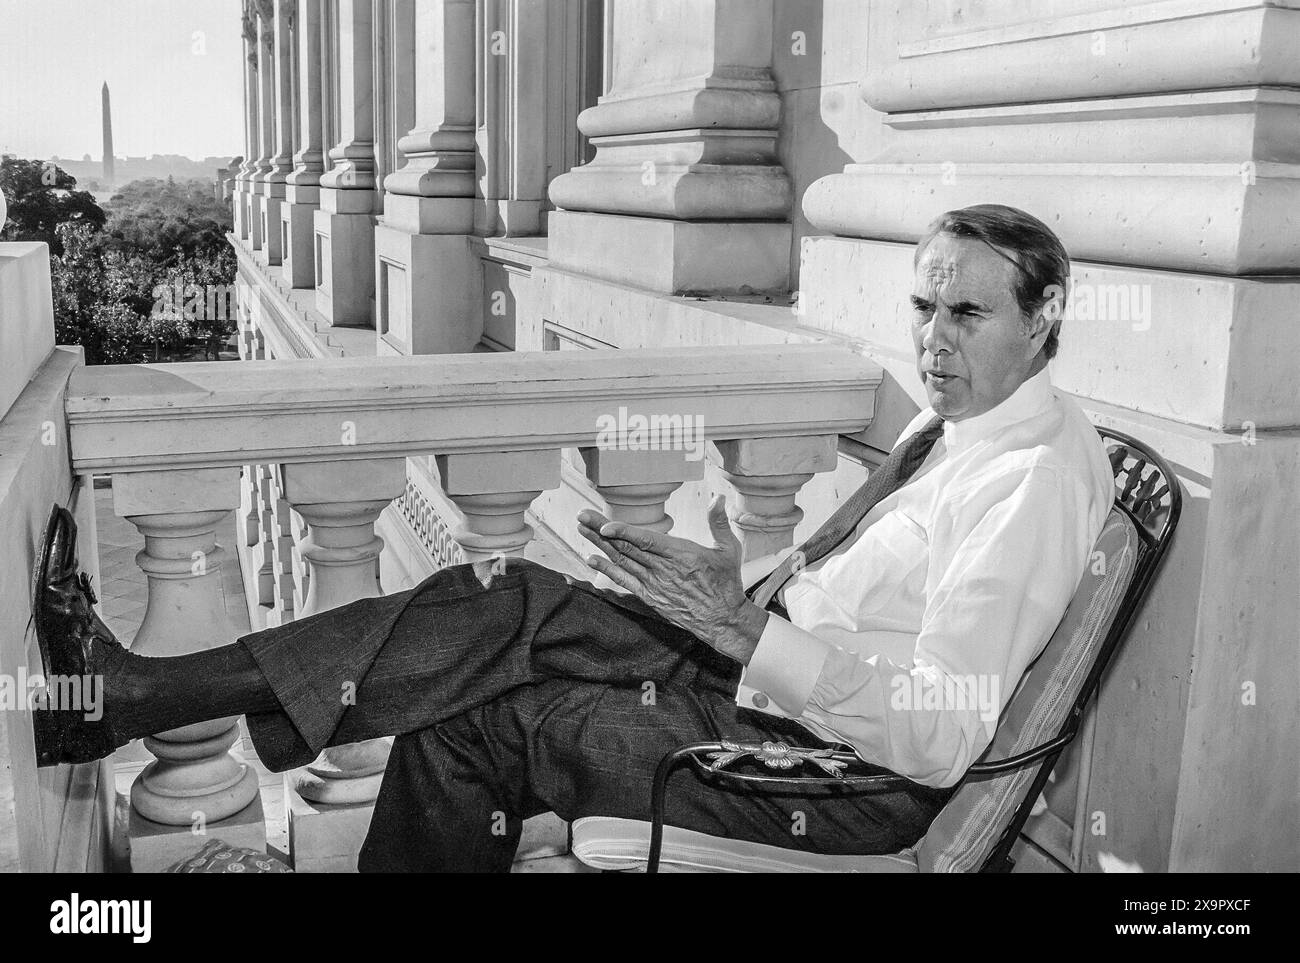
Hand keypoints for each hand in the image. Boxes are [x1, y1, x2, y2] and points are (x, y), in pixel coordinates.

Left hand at [577, 494, 768, 664]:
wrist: (722, 620)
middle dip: (601, 530)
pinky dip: (608, 570)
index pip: (646, 541)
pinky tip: (592, 559)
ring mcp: (654, 584)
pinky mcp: (650, 596)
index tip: (604, 525)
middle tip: (582, 515)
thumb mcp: (728, 549)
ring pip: (622, 561)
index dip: (623, 532)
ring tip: (581, 529)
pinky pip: (625, 580)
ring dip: (599, 545)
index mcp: (681, 554)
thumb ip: (719, 522)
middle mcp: (662, 569)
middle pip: (626, 547)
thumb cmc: (726, 583)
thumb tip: (718, 497)